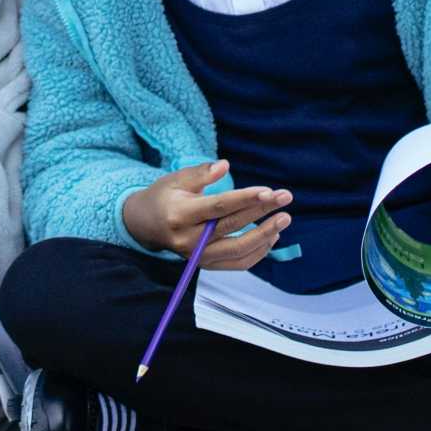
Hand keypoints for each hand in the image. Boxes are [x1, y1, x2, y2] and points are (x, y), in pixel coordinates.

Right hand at [121, 159, 290, 271]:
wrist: (145, 225)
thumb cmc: (164, 196)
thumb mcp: (176, 179)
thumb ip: (201, 173)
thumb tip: (225, 166)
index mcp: (180, 214)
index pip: (219, 207)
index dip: (246, 199)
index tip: (269, 190)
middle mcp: (188, 239)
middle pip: (232, 226)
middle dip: (262, 211)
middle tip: (285, 197)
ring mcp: (197, 256)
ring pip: (238, 250)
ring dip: (265, 235)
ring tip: (284, 218)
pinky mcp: (205, 265)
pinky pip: (237, 263)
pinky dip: (257, 252)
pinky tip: (271, 236)